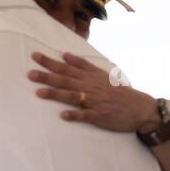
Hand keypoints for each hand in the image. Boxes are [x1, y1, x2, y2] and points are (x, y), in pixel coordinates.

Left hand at [27, 52, 158, 133]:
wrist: (140, 107)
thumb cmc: (118, 91)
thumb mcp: (102, 74)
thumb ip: (83, 65)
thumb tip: (65, 55)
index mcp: (90, 77)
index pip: (66, 67)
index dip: (50, 62)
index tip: (34, 56)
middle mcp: (90, 87)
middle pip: (65, 80)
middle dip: (47, 76)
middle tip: (29, 73)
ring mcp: (94, 101)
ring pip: (72, 96)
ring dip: (55, 94)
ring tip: (38, 92)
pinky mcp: (99, 115)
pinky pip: (85, 115)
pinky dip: (75, 115)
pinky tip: (62, 115)